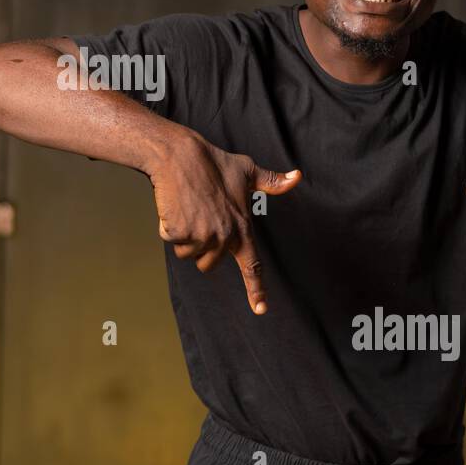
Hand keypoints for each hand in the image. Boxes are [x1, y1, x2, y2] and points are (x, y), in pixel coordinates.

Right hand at [147, 131, 300, 314]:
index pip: (252, 265)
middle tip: (200, 216)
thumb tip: (297, 177)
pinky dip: (169, 225)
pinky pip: (171, 240)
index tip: (261, 309)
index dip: (256, 289)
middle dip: (201, 246)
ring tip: (189, 208)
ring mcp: (203, 235)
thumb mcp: (247, 170)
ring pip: (188, 253)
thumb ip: (272, 182)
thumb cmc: (213, 162)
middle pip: (208, 264)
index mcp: (242, 227)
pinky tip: (176, 205)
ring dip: (184, 236)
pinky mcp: (181, 232)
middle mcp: (224, 236)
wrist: (180, 155)